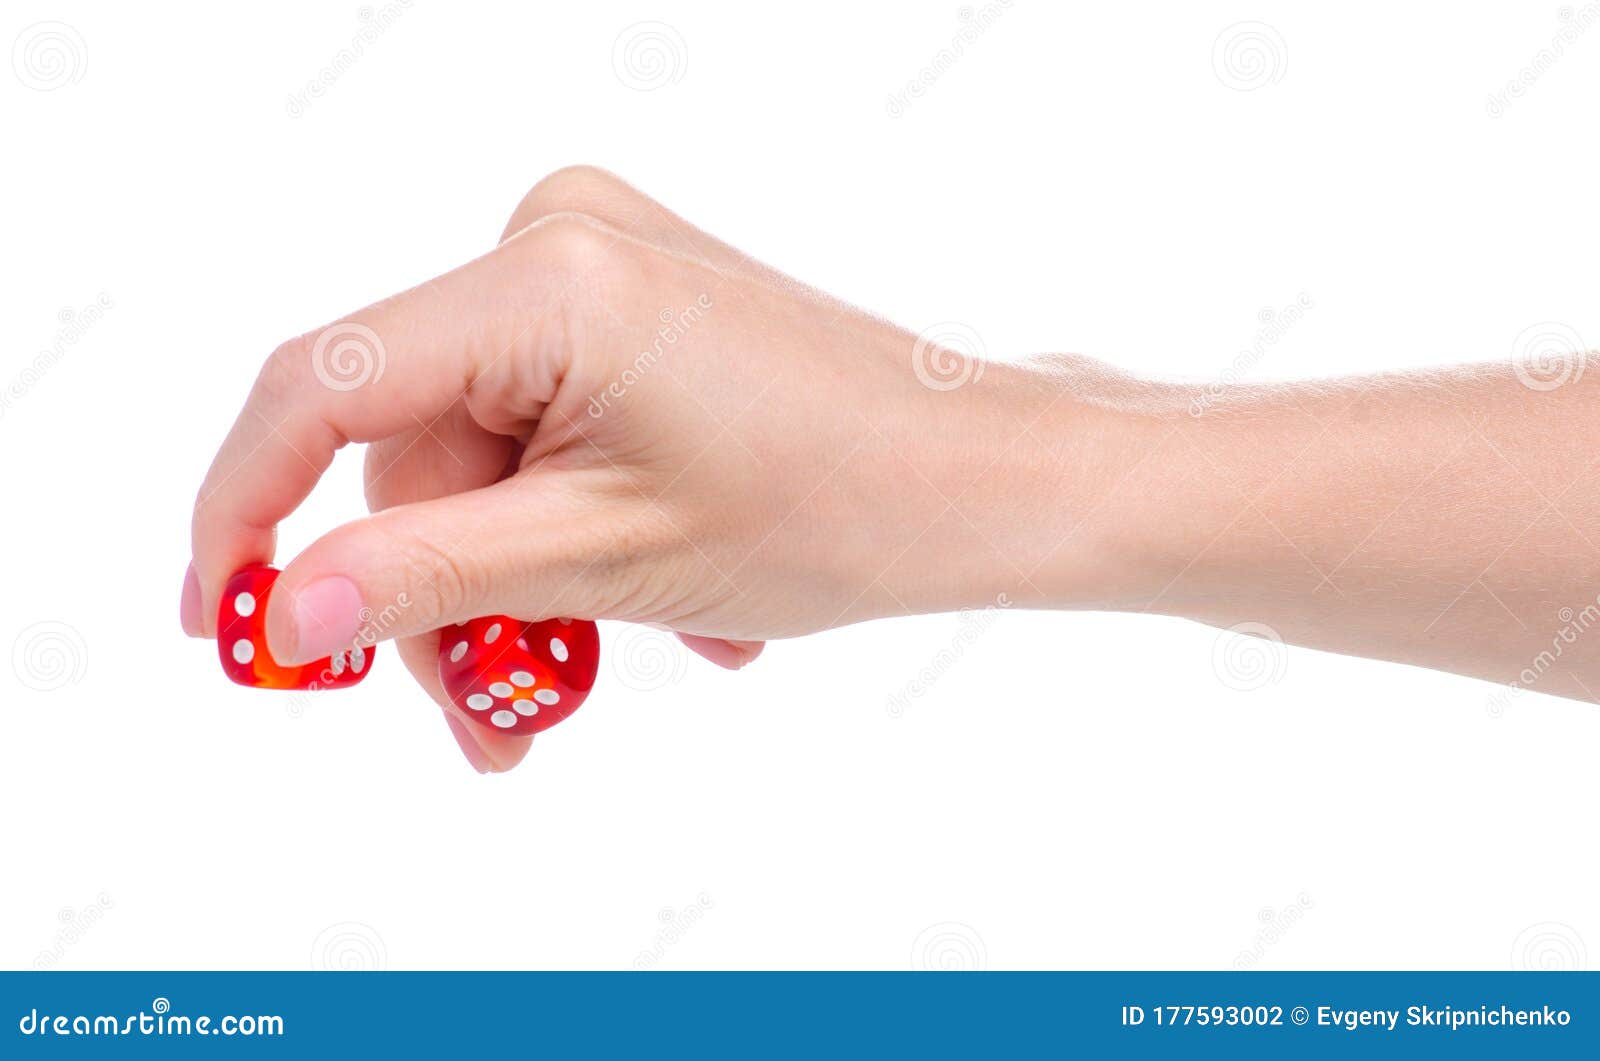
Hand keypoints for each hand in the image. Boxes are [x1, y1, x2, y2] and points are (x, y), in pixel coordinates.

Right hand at [181, 167, 1111, 769]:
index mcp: (545, 281)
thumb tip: (290, 607)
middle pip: (412, 446)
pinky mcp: (633, 306)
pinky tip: (656, 599)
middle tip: (491, 718)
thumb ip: (426, 576)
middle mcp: (558, 240)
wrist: (977, 479)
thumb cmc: (833, 506)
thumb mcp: (605, 560)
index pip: (320, 387)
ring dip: (517, 577)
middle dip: (439, 591)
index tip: (231, 623)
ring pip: (480, 454)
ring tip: (593, 671)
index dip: (249, 510)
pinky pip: (543, 427)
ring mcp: (600, 266)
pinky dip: (571, 525)